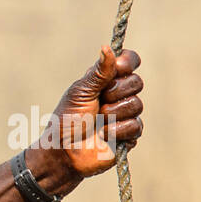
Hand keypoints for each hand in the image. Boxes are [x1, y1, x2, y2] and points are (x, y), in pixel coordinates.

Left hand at [36, 44, 143, 179]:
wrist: (64, 153)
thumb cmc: (66, 121)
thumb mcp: (80, 93)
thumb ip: (98, 73)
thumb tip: (107, 48)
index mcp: (105, 80)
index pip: (129, 61)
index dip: (127, 63)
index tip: (118, 69)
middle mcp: (118, 94)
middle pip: (137, 82)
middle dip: (115, 94)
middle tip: (97, 104)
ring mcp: (125, 114)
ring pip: (137, 105)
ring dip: (113, 115)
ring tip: (97, 123)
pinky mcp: (130, 134)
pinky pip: (136, 126)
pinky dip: (116, 131)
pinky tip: (104, 136)